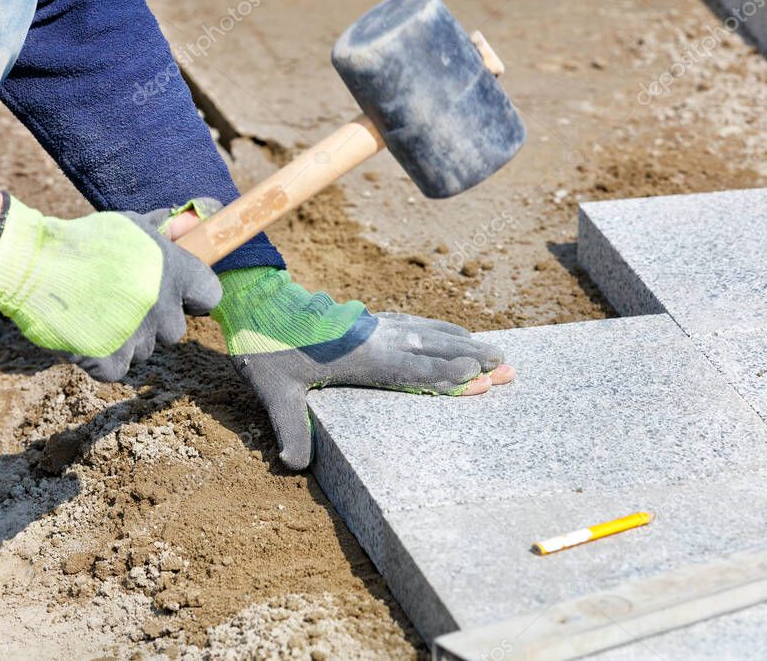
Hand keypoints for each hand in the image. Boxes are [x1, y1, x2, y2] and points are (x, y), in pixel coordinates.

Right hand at [0, 193, 220, 380]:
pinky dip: (104, 358)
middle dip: (155, 320)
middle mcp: (162, 306)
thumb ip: (167, 229)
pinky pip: (120, 367)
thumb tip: (196, 220)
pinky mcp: (110, 359)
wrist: (31, 265)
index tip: (178, 294)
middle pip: (175, 329)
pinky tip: (87, 334)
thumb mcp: (131, 224)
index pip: (210, 295)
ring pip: (146, 349)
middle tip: (125, 303)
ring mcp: (137, 336)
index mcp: (174, 272)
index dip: (194, 297)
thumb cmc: (83, 241)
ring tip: (99, 313)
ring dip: (128, 338)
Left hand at [211, 266, 515, 468]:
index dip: (448, 376)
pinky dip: (440, 327)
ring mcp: (375, 326)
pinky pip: (415, 323)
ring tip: (495, 350)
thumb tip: (294, 465)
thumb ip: (289, 428)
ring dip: (464, 341)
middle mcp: (376, 339)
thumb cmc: (266, 346)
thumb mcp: (273, 392)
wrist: (258, 302)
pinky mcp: (369, 319)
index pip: (415, 369)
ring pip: (430, 332)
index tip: (482, 378)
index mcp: (361, 358)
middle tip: (508, 366)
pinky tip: (452, 331)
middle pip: (435, 348)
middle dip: (472, 358)